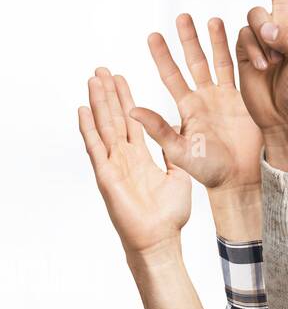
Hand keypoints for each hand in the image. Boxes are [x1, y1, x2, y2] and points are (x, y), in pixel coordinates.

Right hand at [78, 68, 190, 257]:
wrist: (161, 238)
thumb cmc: (170, 213)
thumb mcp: (179, 174)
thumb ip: (175, 152)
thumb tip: (182, 130)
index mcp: (141, 155)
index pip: (131, 120)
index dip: (125, 99)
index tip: (120, 78)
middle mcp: (124, 156)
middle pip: (114, 117)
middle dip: (109, 93)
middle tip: (102, 69)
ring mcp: (114, 164)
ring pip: (104, 126)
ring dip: (98, 103)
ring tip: (92, 80)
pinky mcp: (107, 175)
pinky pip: (96, 148)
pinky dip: (89, 129)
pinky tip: (83, 110)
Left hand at [129, 15, 261, 196]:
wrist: (242, 179)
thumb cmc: (210, 171)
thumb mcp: (180, 151)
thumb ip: (159, 129)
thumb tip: (132, 110)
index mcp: (187, 109)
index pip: (171, 76)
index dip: (162, 56)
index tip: (153, 35)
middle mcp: (204, 99)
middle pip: (194, 62)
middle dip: (188, 40)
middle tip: (181, 16)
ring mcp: (225, 98)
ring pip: (219, 62)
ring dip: (215, 41)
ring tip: (212, 19)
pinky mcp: (245, 100)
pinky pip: (243, 72)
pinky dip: (242, 54)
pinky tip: (241, 36)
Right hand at [235, 0, 287, 168]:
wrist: (283, 116)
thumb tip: (266, 26)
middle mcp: (286, 22)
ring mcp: (263, 32)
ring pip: (256, 13)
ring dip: (264, 36)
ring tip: (276, 61)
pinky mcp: (244, 44)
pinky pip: (244, 34)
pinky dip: (253, 50)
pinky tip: (264, 68)